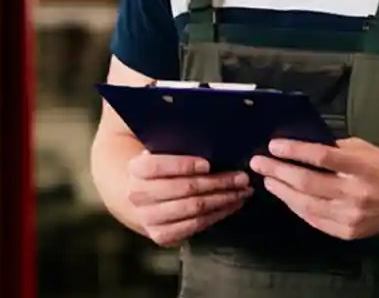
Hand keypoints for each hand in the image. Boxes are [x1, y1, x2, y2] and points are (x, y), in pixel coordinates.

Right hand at [126, 152, 252, 246]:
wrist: (137, 199)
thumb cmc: (158, 170)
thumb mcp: (158, 152)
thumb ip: (175, 146)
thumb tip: (209, 142)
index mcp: (136, 169)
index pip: (158, 166)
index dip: (183, 165)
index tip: (207, 164)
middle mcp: (138, 196)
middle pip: (183, 189)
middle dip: (217, 183)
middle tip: (240, 178)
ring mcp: (149, 219)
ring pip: (194, 209)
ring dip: (223, 199)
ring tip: (242, 191)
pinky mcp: (162, 236)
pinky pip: (196, 225)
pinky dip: (218, 214)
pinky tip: (232, 204)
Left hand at [250, 137, 378, 240]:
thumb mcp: (364, 149)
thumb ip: (335, 147)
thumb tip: (302, 146)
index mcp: (361, 166)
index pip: (322, 157)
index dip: (295, 150)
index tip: (274, 145)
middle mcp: (355, 192)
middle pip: (308, 182)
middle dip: (278, 171)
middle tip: (259, 163)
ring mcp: (350, 215)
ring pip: (306, 204)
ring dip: (282, 191)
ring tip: (268, 180)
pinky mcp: (346, 232)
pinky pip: (313, 219)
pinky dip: (296, 207)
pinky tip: (286, 196)